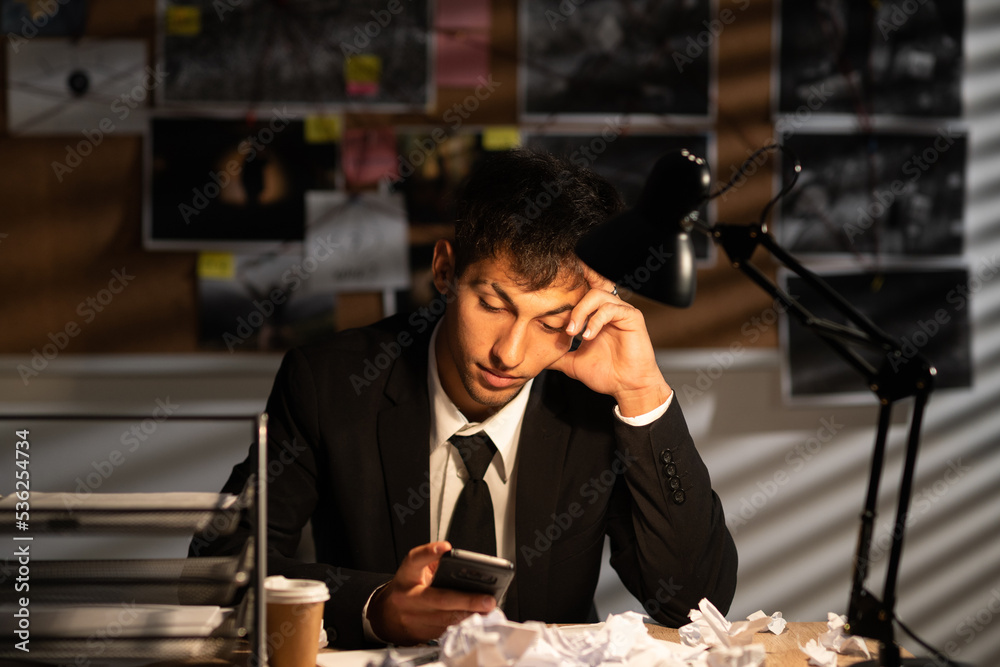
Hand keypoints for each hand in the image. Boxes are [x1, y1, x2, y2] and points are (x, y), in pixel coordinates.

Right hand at [366, 541, 495, 644]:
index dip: (429, 553)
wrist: (386, 616)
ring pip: (447, 619)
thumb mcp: (415, 570)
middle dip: (467, 600)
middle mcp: (408, 597)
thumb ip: (436, 563)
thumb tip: (465, 566)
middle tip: (487, 599)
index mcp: (406, 576)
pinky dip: (464, 625)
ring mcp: (414, 619)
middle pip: (440, 599)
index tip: (446, 548)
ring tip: (489, 610)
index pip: (415, 560)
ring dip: (471, 616)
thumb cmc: (408, 588)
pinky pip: (447, 630)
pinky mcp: (422, 634)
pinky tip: (478, 620)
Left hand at [547, 263, 671, 416]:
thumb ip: (557, 355)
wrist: (627, 388)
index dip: (565, 299)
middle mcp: (608, 310)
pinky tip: (588, 336)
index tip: (549, 312)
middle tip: (565, 329)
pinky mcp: (632, 317)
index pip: (579, 296)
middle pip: (586, 289)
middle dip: (571, 306)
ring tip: (573, 331)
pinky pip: (611, 308)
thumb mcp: (573, 363)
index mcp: (595, 317)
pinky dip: (596, 320)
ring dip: (581, 311)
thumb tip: (536, 357)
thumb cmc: (605, 375)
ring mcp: (620, 312)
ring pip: (597, 295)